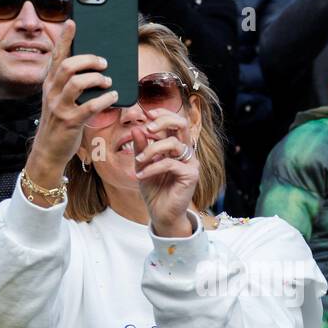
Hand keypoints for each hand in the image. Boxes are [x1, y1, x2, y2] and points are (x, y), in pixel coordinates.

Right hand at [27, 20, 116, 187]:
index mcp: (50, 84)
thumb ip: (72, 84)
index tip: (73, 22)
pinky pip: (89, 106)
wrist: (48, 151)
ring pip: (77, 82)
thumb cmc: (60, 122)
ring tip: (108, 81)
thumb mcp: (61, 100)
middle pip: (68, 66)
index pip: (57, 56)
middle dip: (88, 60)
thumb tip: (97, 69)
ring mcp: (60, 107)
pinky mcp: (70, 122)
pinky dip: (104, 99)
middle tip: (103, 62)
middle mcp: (52, 92)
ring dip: (97, 78)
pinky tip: (113, 96)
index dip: (65, 38)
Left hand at [134, 108, 199, 235]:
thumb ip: (140, 147)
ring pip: (173, 143)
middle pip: (182, 124)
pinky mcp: (190, 175)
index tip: (147, 113)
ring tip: (139, 161)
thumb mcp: (142, 165)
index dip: (163, 113)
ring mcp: (190, 163)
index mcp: (176, 145)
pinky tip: (141, 175)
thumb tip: (137, 128)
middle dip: (163, 121)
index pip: (174, 121)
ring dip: (152, 149)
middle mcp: (186, 151)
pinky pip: (170, 163)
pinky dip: (152, 167)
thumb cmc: (154, 189)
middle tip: (147, 128)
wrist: (161, 213)